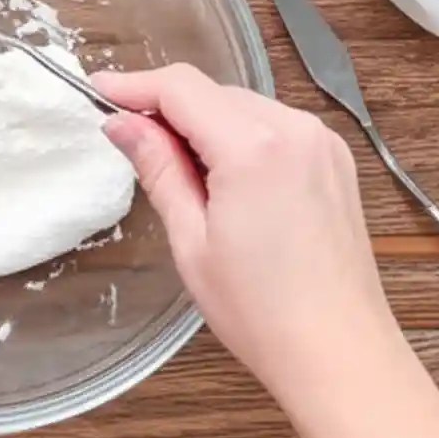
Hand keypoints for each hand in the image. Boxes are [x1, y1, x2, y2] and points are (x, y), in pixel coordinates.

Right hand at [92, 64, 396, 392]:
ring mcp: (322, 143)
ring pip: (243, 106)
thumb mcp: (190, 240)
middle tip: (128, 142)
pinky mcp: (334, 161)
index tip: (99, 91)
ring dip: (203, 123)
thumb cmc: (263, 311)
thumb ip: (158, 169)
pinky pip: (274, 127)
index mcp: (255, 148)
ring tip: (176, 172)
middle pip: (213, 92)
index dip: (134, 85)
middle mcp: (296, 130)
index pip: (182, 88)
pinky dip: (239, 136)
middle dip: (167, 108)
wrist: (339, 352)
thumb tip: (123, 125)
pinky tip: (221, 178)